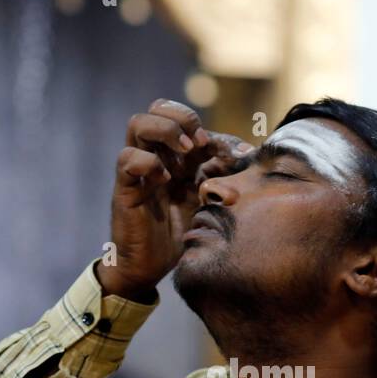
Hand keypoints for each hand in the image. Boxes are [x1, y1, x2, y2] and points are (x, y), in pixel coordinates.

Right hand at [103, 98, 252, 299]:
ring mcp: (139, 171)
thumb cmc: (180, 236)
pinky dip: (148, 163)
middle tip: (200, 143)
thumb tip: (251, 154)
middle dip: (183, 117)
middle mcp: (157, 158)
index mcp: (178, 159)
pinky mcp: (125, 188)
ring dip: (165, 130)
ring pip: (138, 123)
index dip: (214, 132)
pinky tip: (165, 181)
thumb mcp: (210, 204)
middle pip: (157, 108)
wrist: (151, 269)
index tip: (236, 156)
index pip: (188, 122)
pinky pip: (126, 158)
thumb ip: (225, 178)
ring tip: (185, 151)